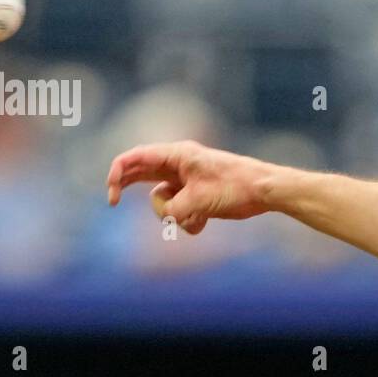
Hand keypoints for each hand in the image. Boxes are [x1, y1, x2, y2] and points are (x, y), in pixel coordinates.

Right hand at [105, 140, 273, 233]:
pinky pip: (179, 212)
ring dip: (174, 215)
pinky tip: (206, 221)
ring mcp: (186, 180)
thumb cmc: (236, 187)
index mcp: (177, 155)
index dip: (117, 173)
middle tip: (113, 202)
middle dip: (129, 189)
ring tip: (198, 216)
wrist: (265, 191)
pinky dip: (188, 221)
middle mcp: (178, 164)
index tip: (112, 194)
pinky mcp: (196, 195)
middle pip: (140, 175)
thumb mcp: (200, 201)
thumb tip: (166, 217)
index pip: (135, 158)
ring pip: (162, 201)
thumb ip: (174, 211)